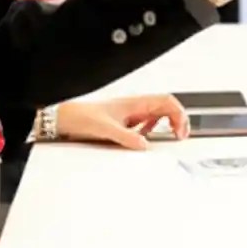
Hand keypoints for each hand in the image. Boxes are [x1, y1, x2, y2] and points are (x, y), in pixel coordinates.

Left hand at [56, 94, 189, 150]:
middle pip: (167, 107)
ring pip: (158, 114)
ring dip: (167, 124)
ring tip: (168, 136)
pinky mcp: (125, 120)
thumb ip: (126, 137)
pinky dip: (151, 130)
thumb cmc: (83, 116)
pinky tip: (145, 138)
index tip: (180, 132)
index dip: (179, 115)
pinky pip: (146, 122)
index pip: (167, 102)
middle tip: (180, 136)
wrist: (66, 117)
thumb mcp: (106, 129)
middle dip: (178, 120)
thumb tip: (144, 145)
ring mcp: (131, 112)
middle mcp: (136, 105)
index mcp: (135, 102)